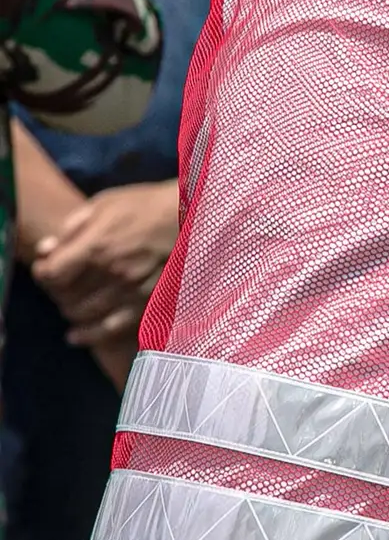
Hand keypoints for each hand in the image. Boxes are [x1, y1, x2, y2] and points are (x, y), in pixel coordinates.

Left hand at [32, 179, 177, 345]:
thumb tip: (46, 249)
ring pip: (84, 314)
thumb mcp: (107, 203)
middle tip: (61, 283)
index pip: (51, 273)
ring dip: (71, 310)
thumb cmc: (149, 205)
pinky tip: (76, 336)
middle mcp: (113, 273)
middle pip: (65, 296)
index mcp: (98, 246)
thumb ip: (74, 227)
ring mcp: (132, 291)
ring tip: (70, 303)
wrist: (196, 216)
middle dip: (56, 291)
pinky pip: (112, 328)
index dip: (42, 271)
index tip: (45, 266)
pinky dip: (90, 334)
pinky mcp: (149, 302)